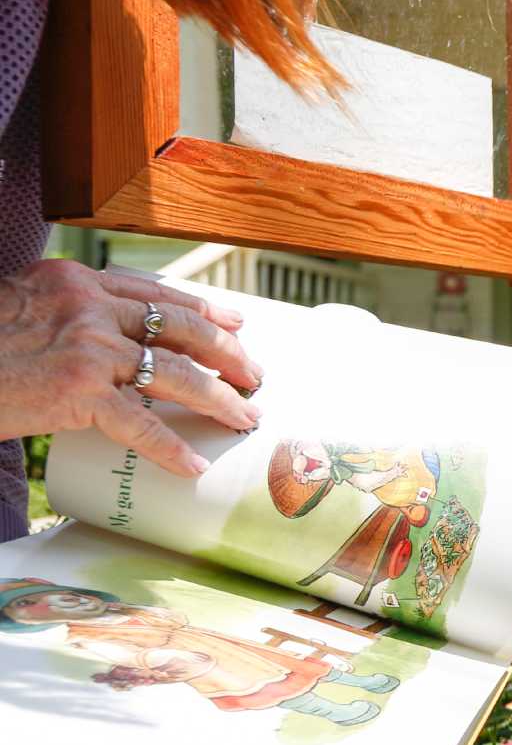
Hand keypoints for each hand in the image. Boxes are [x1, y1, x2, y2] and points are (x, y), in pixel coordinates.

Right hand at [0, 260, 263, 475]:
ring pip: (175, 372)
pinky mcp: (78, 391)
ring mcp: (87, 347)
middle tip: (256, 376)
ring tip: (245, 418)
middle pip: (181, 326)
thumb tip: (105, 341)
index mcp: (75, 280)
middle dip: (228, 353)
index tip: (235, 322)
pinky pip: (141, 424)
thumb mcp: (19, 306)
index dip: (203, 309)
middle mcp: (88, 305)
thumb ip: (62, 314)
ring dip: (219, 397)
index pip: (155, 293)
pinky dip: (171, 448)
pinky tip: (193, 465)